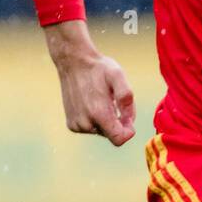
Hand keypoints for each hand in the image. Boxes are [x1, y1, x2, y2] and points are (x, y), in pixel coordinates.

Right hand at [44, 21, 135, 145]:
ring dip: (106, 120)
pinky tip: (91, 103)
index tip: (127, 116)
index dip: (128, 130)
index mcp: (99, 114)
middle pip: (111, 135)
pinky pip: (90, 128)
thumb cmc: (98, 68)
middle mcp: (86, 123)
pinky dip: (94, 119)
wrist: (73, 62)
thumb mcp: (118, 76)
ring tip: (101, 100)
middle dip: (117, 122)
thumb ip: (126, 98)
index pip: (119, 139)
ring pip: (101, 132)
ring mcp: (77, 125)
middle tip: (113, 101)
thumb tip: (129, 120)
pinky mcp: (71, 124)